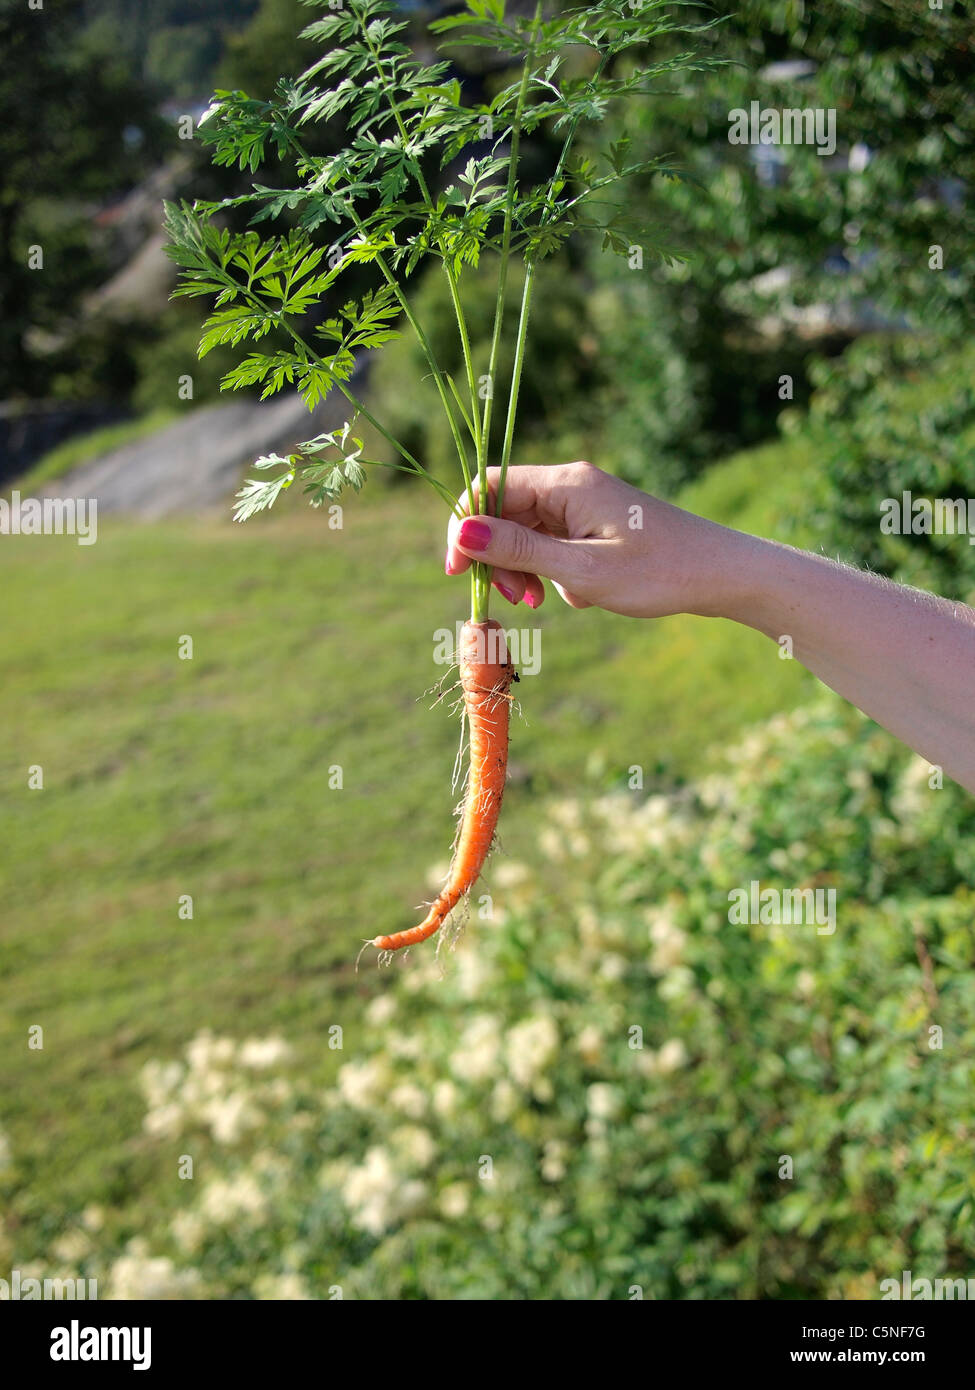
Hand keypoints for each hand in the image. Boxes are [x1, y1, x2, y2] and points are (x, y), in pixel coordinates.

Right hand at [444, 461, 747, 618]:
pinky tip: (580, 595)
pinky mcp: (596, 525)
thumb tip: (463, 532)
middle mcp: (571, 486)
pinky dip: (553, 572)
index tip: (458, 572)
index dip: (463, 526)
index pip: (488, 487)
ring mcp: (584, 505)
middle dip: (497, 557)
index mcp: (566, 484)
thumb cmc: (658, 572)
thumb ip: (519, 551)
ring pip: (526, 532)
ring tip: (541, 602)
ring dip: (523, 569)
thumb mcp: (581, 570)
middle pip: (504, 511)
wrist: (721, 575)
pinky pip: (553, 544)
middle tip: (514, 599)